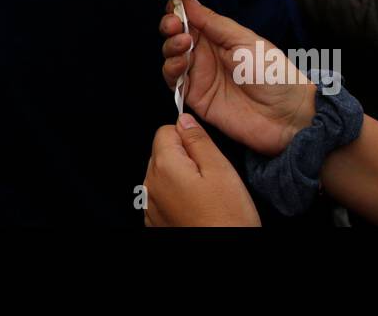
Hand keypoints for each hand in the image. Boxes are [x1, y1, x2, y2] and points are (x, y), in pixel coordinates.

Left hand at [144, 115, 260, 225]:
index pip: (166, 130)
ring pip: (163, 175)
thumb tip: (185, 120)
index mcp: (164, 166)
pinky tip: (196, 209)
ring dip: (180, 179)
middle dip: (184, 158)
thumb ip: (199, 140)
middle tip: (209, 178)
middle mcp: (150, 185)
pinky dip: (176, 198)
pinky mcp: (154, 221)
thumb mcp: (221, 170)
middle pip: (162, 153)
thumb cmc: (227, 218)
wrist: (225, 257)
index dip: (188, 137)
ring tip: (205, 197)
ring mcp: (150, 205)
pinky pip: (162, 197)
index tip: (205, 153)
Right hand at [159, 0, 314, 156]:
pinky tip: (181, 64)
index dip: (178, 12)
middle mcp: (206, 55)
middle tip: (174, 26)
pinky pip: (174, 83)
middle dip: (170, 28)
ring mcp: (200, 76)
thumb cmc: (273, 72)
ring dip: (170, 48)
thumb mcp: (244, 40)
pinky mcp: (196, 98)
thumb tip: (188, 1)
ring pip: (171, 58)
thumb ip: (214, 23)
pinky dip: (171, 71)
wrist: (286, 114)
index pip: (191, 20)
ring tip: (183, 45)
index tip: (173, 6)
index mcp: (219, 37)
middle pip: (176, 37)